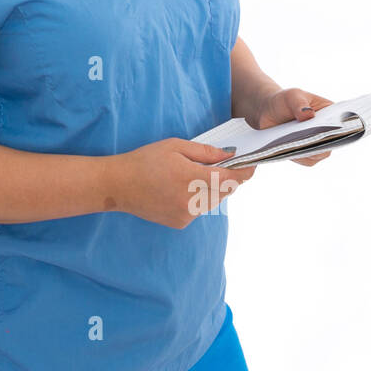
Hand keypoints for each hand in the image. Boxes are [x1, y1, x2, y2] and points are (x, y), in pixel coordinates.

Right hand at [120, 139, 256, 229]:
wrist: (119, 186)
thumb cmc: (145, 161)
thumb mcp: (175, 147)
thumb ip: (205, 152)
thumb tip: (229, 156)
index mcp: (192, 179)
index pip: (230, 179)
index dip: (244, 173)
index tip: (252, 166)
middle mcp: (193, 201)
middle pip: (225, 192)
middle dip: (228, 179)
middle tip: (221, 166)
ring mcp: (187, 215)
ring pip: (213, 202)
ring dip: (212, 190)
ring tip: (192, 177)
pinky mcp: (180, 223)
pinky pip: (199, 210)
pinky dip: (198, 200)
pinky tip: (179, 190)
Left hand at [248, 87, 334, 166]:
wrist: (268, 112)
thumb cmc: (285, 101)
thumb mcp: (292, 96)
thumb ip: (299, 103)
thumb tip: (308, 114)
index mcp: (331, 114)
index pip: (342, 123)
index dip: (340, 129)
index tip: (330, 130)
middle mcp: (327, 132)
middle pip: (331, 142)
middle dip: (321, 142)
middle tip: (309, 139)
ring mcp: (316, 145)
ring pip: (318, 154)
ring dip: (307, 151)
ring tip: (295, 144)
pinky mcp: (304, 155)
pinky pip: (304, 160)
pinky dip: (297, 156)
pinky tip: (287, 150)